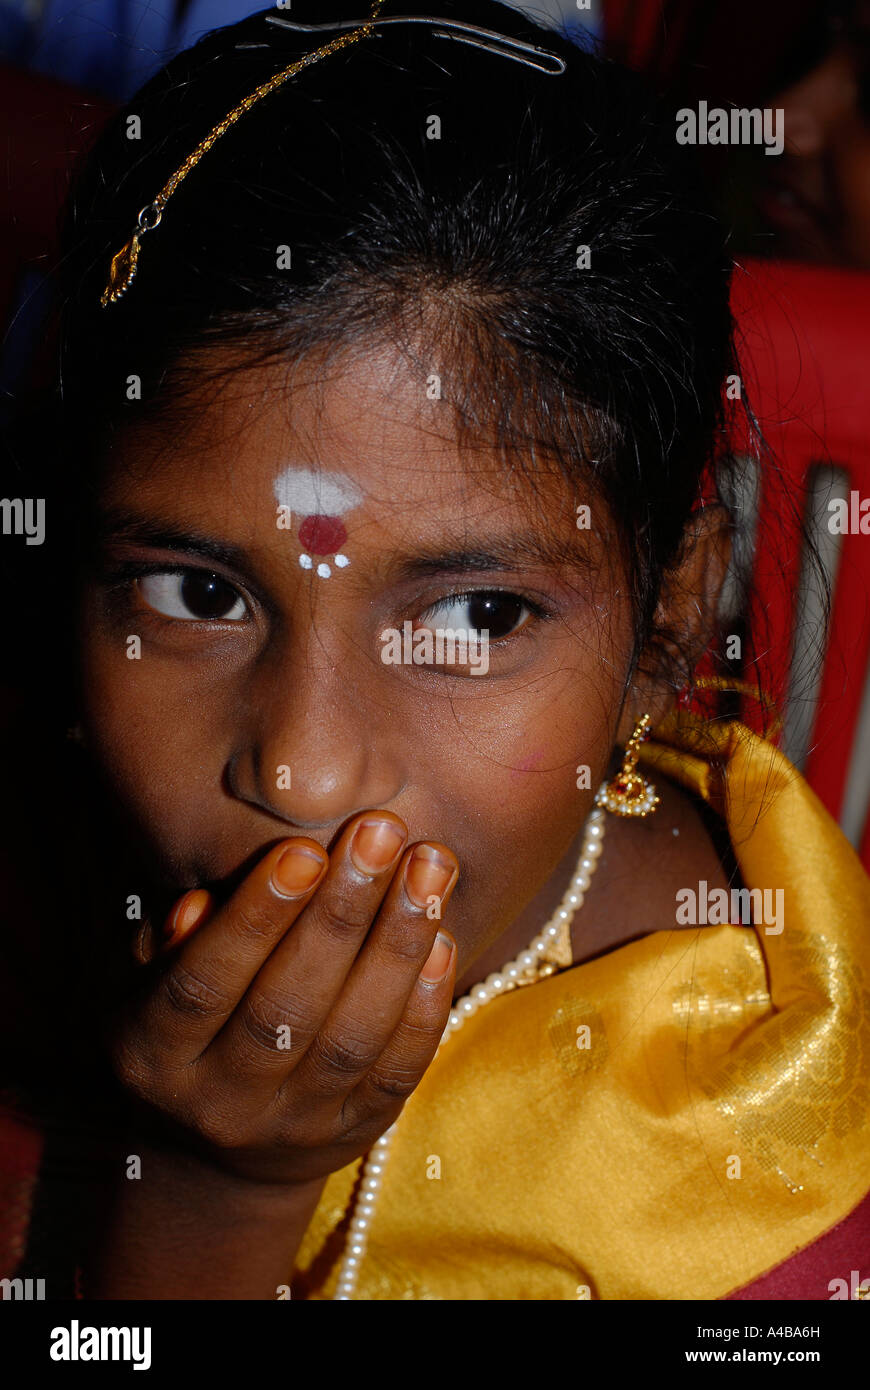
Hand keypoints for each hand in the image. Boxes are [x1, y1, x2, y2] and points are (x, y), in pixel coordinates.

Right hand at [106, 813, 458, 1186]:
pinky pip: (396, 1073)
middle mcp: (220, 1103)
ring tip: (430, 866)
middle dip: (341, 913)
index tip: (304, 848)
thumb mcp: (150, 980)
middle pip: (286, 1010)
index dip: (254, 917)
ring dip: (397, 944)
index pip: (203, 984)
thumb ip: (172, 940)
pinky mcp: (355, 1135)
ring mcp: (292, 1128)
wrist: (222, 1150)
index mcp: (153, 1056)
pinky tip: (442, 938)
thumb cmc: (191, 1021)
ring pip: (351, 1038)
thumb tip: (201, 903)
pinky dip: (425, 1005)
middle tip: (382, 831)